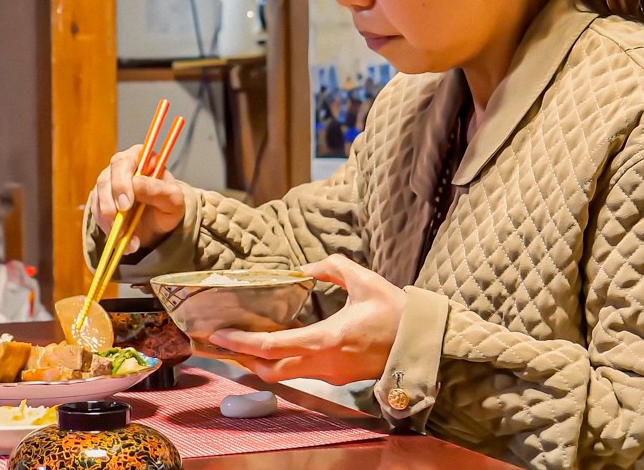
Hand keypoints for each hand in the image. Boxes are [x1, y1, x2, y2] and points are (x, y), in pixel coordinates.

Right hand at [87, 144, 185, 254]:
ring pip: (98, 198)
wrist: (160, 225)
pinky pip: (97, 214)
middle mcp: (120, 167)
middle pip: (105, 179)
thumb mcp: (173, 200)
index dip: (121, 183)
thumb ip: (158, 190)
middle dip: (110, 203)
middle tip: (119, 222)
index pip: (123, 162)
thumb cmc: (169, 206)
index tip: (126, 205)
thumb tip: (136, 183)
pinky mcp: (101, 202)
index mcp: (140, 158)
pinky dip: (108, 230)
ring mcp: (108, 184)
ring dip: (109, 221)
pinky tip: (123, 242)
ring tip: (125, 238)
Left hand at [209, 255, 404, 384]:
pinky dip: (280, 358)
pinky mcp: (336, 375)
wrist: (423, 345)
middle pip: (269, 369)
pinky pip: (299, 371)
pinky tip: (274, 340)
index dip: (242, 343)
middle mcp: (323, 363)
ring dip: (259, 360)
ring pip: (283, 374)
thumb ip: (332, 268)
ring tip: (240, 340)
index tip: (220, 335)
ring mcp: (329, 373)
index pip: (273, 347)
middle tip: (222, 340)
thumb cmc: (396, 313)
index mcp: (326, 340)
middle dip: (242, 358)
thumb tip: (305, 269)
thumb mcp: (364, 280)